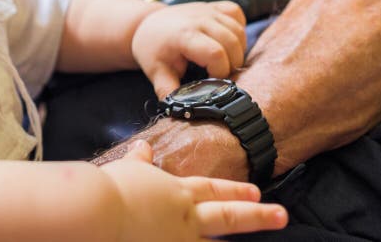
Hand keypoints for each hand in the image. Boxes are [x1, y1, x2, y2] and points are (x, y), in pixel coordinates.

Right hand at [101, 140, 285, 241]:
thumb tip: (143, 147)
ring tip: (267, 240)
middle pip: (228, 216)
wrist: (98, 212)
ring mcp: (179, 241)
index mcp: (177, 192)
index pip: (213, 189)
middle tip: (282, 215)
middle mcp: (185, 217)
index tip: (256, 192)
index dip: (235, 190)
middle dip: (257, 216)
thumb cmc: (111, 189)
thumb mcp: (128, 169)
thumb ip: (139, 161)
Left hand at [132, 1, 246, 97]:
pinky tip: (227, 42)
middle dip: (231, 64)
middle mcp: (199, 18)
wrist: (146, 24)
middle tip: (217, 73)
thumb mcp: (156, 72)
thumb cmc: (152, 49)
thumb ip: (169, 91)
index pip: (216, 54)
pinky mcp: (213, 5)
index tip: (211, 80)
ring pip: (238, 31)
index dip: (220, 71)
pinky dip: (238, 29)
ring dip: (237, 50)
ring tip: (222, 61)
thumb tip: (179, 109)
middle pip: (232, 44)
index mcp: (184, 35)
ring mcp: (207, 9)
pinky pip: (236, 13)